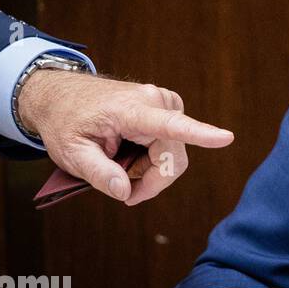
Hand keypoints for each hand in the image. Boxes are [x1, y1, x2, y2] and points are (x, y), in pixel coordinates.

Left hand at [16, 69, 232, 204]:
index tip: (226, 138)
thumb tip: (126, 192)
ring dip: (150, 168)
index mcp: (131, 110)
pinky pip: (173, 144)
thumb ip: (98, 174)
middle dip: (150, 180)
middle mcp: (157, 100)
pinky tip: (130, 151)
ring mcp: (166, 101)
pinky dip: (153, 157)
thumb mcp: (71, 153)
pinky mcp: (169, 105)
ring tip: (119, 161)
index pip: (171, 126)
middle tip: (122, 190)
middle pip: (172, 158)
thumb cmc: (65, 121)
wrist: (62, 94)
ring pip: (174, 154)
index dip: (200, 134)